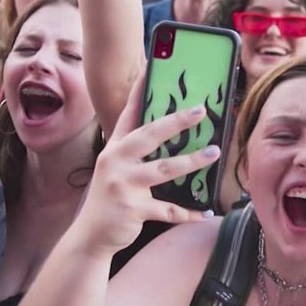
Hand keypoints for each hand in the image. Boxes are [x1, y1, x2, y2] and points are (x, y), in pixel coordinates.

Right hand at [74, 80, 219, 257]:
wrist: (91, 236)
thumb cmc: (109, 199)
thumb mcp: (114, 171)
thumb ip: (133, 153)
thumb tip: (163, 133)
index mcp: (114, 149)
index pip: (128, 115)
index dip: (139, 92)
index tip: (151, 69)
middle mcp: (116, 162)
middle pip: (149, 136)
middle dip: (176, 122)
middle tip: (200, 111)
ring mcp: (124, 185)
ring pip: (164, 169)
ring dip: (192, 161)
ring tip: (214, 153)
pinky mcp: (134, 209)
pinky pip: (169, 210)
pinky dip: (189, 213)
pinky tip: (207, 212)